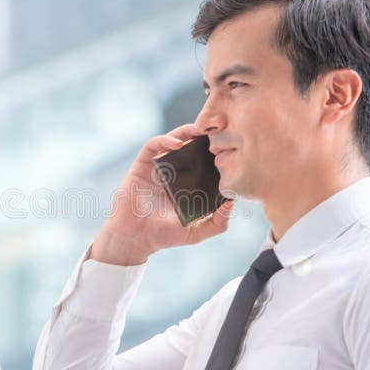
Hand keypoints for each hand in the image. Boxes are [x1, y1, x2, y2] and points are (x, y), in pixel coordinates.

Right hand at [89, 124, 235, 264]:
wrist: (136, 238)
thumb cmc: (163, 236)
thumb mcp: (196, 232)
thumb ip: (217, 223)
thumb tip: (232, 203)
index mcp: (187, 184)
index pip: (203, 161)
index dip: (214, 152)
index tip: (229, 147)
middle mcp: (173, 172)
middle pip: (190, 146)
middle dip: (202, 136)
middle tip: (217, 132)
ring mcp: (157, 167)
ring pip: (172, 140)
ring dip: (185, 132)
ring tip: (199, 131)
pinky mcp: (142, 164)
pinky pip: (153, 145)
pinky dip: (165, 139)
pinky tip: (178, 143)